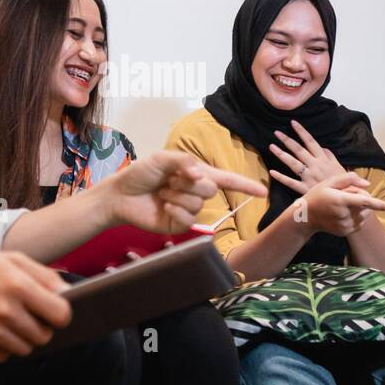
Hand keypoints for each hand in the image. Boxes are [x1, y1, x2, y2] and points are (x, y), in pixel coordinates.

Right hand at [0, 251, 70, 362]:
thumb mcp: (10, 259)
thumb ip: (43, 276)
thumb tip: (67, 294)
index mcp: (18, 286)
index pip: (61, 315)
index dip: (60, 314)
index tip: (52, 312)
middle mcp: (5, 310)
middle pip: (43, 336)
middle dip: (39, 327)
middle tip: (25, 315)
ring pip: (25, 349)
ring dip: (20, 338)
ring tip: (5, 320)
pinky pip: (3, 357)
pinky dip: (1, 347)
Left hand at [96, 150, 267, 233]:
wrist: (121, 195)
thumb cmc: (141, 173)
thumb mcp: (162, 159)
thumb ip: (184, 161)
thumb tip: (200, 174)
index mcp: (197, 174)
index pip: (227, 180)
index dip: (246, 185)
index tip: (264, 191)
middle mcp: (196, 192)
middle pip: (211, 189)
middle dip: (190, 183)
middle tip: (169, 181)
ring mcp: (189, 209)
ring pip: (199, 204)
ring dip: (178, 195)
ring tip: (163, 192)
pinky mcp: (180, 225)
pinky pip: (189, 218)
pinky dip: (176, 209)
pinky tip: (165, 206)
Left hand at [268, 119, 346, 194]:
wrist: (345, 198)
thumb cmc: (343, 183)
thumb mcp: (339, 166)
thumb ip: (330, 156)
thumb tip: (323, 148)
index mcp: (323, 159)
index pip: (310, 142)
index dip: (301, 131)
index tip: (293, 122)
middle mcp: (315, 165)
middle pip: (299, 150)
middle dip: (287, 140)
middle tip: (277, 132)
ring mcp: (309, 177)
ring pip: (293, 163)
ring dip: (282, 154)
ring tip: (271, 146)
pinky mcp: (305, 189)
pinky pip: (291, 182)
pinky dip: (281, 177)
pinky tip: (272, 172)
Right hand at [295, 172, 384, 237]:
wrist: (305, 217)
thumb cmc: (317, 196)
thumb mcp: (329, 182)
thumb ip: (350, 179)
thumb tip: (368, 184)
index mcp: (341, 200)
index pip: (365, 202)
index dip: (382, 205)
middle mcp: (344, 215)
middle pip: (366, 205)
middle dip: (361, 198)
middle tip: (345, 194)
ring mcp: (345, 225)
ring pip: (364, 214)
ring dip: (360, 208)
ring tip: (342, 204)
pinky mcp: (346, 232)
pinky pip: (359, 222)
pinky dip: (356, 216)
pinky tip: (342, 213)